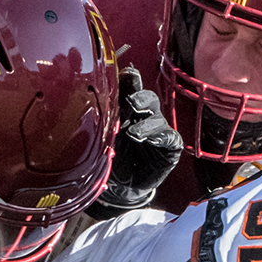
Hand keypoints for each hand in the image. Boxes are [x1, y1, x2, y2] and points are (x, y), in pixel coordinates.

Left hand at [86, 66, 182, 218]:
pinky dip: (161, 137)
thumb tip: (92, 92)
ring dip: (147, 123)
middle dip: (140, 98)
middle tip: (131, 103)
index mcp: (126, 109)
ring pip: (158, 117)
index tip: (128, 73)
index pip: (131, 88)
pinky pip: (170, 138)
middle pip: (148, 98)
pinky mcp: (169, 147)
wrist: (119, 188)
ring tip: (134, 133)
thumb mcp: (101, 136)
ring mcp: (158, 131)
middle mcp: (144, 116)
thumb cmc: (110, 157)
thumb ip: (102, 116)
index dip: (131, 80)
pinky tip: (152, 141)